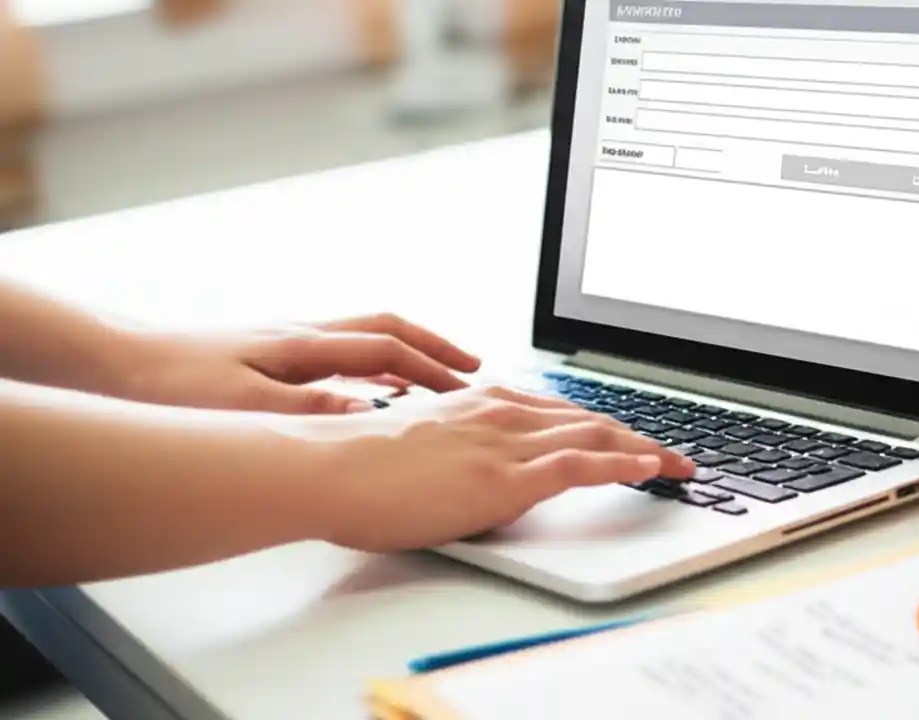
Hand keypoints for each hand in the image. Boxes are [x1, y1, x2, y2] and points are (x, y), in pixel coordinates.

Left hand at [116, 313, 480, 413]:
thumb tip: (375, 412)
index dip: (434, 366)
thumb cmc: (174, 384)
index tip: (470, 385)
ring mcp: (288, 344)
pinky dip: (375, 368)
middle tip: (472, 370)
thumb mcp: (245, 404)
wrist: (119, 363)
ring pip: (366, 339)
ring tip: (437, 378)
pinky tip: (373, 393)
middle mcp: (302, 336)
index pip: (387, 350)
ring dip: (408, 354)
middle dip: (434, 348)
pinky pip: (342, 356)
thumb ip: (312, 407)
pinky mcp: (272, 357)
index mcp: (303, 346)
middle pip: (387, 330)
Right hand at [310, 384, 695, 550]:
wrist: (326, 468)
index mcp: (479, 403)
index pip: (558, 410)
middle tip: (670, 453)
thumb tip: (468, 468)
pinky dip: (622, 463)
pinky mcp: (504, 476)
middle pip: (587, 418)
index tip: (625, 436)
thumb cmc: (356, 465)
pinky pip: (580, 463)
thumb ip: (454, 450)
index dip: (600, 425)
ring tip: (679, 465)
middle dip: (636, 435)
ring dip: (644, 449)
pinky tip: (649, 469)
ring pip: (595, 434)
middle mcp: (501, 412)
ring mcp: (505, 442)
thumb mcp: (417, 446)